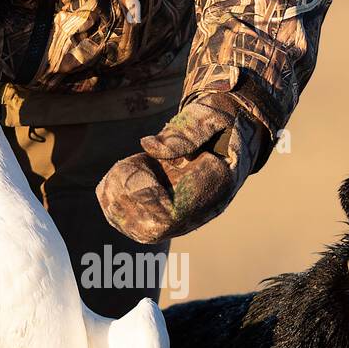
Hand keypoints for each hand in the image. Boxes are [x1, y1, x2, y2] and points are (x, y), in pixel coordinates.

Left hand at [96, 92, 266, 243]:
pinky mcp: (176, 212)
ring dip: (121, 209)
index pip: (178, 211)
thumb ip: (184, 132)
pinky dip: (121, 208)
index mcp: (219, 184)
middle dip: (127, 205)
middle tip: (118, 170)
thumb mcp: (209, 116)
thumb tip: (147, 146)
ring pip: (148, 231)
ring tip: (114, 174)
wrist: (234, 129)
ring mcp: (190, 213)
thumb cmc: (221, 119)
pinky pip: (144, 224)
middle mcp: (205, 207)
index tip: (134, 165)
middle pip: (158, 229)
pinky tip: (113, 181)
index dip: (147, 198)